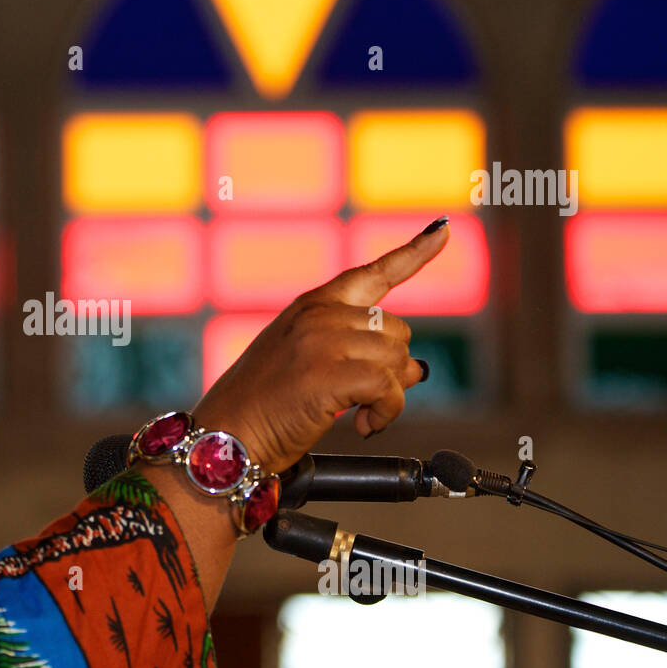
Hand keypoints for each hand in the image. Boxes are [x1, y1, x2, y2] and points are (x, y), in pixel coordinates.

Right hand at [192, 218, 450, 472]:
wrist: (224, 437)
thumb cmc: (260, 409)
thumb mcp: (307, 365)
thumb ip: (355, 354)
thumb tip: (418, 368)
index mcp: (310, 306)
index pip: (372, 273)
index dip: (414, 252)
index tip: (442, 230)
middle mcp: (318, 315)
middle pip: (397, 331)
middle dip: (394, 369)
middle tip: (369, 400)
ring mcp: (322, 340)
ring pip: (397, 360)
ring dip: (390, 396)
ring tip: (360, 416)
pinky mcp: (329, 373)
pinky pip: (389, 388)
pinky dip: (385, 413)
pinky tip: (363, 426)